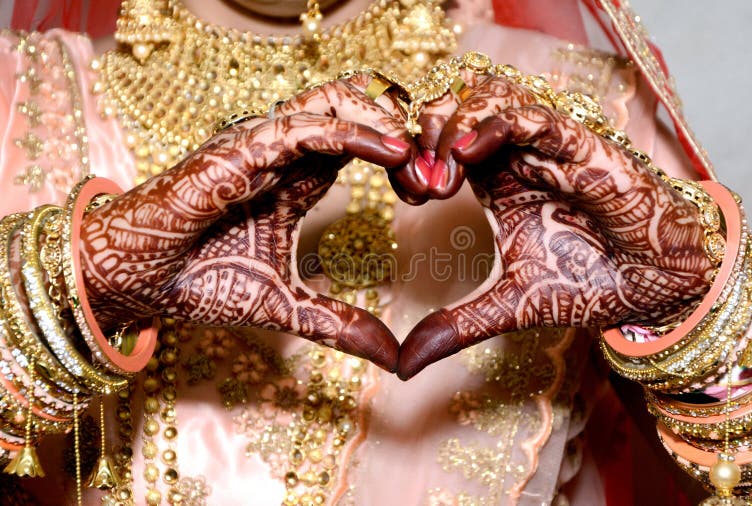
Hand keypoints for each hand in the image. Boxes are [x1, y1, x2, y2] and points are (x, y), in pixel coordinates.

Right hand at [79, 77, 411, 371]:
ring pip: (334, 103)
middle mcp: (284, 154)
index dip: (404, 157)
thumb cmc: (202, 284)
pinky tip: (389, 149)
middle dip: (405, 130)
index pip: (363, 144)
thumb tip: (394, 359)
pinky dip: (350, 132)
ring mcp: (262, 147)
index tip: (434, 189)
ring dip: (384, 122)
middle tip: (441, 166)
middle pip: (356, 110)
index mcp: (299, 180)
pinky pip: (303, 126)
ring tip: (420, 152)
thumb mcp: (289, 307)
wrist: (137, 283)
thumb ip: (341, 326)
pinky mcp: (240, 150)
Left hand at [397, 96, 714, 378]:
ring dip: (457, 120)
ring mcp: (549, 148)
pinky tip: (470, 151)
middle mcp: (518, 156)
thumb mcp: (509, 305)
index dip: (415, 155)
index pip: (442, 141)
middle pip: (460, 105)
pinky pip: (537, 117)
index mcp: (496, 180)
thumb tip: (404, 367)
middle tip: (415, 176)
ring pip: (494, 97)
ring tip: (442, 164)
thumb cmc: (589, 283)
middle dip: (428, 129)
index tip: (407, 192)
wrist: (655, 289)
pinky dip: (499, 123)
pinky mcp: (584, 149)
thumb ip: (457, 326)